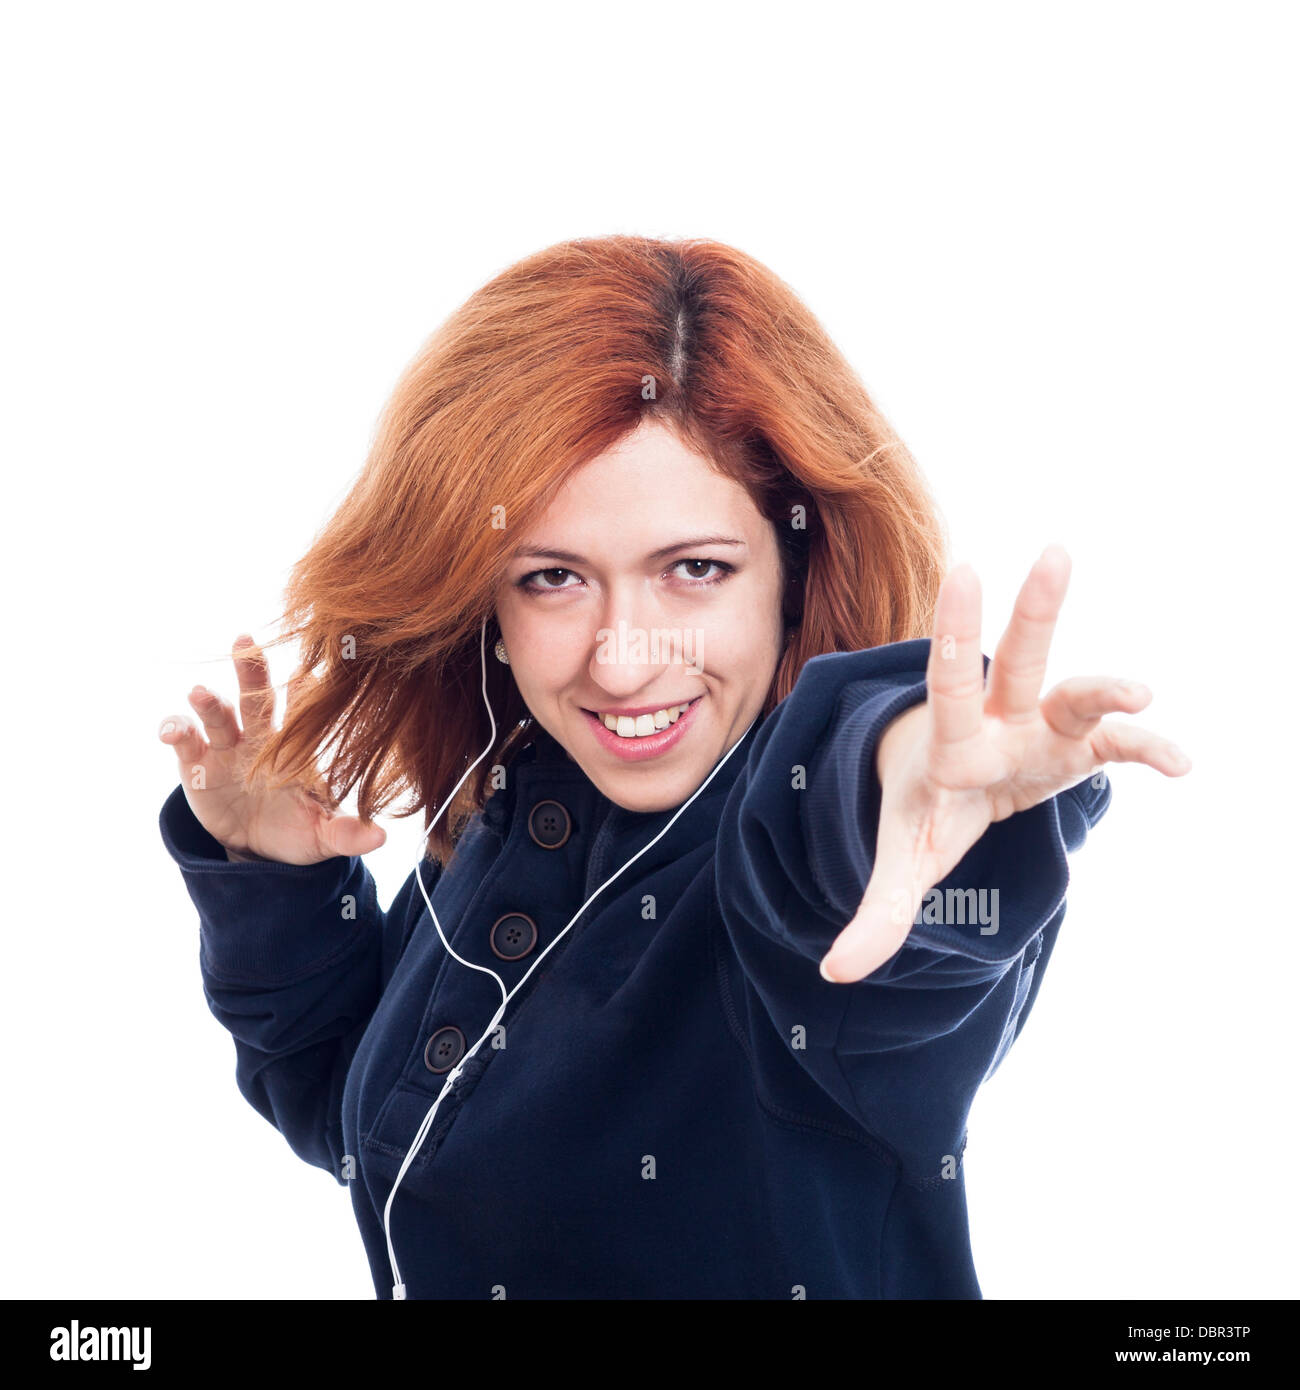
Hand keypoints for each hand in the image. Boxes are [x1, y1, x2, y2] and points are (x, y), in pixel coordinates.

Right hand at [157, 635, 386, 864]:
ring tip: (199, 691)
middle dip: (250, 670)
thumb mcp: (323, 835)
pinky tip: (171, 730)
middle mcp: (260, 736)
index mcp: (297, 746)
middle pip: (256, 697)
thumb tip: (381, 840)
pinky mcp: (197, 765)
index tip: (311, 670)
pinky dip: (176, 731)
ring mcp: (227, 747)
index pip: (304, 711)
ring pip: (218, 714)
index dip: (306, 691)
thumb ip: (347, 833)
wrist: (259, 849)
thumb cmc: (299, 829)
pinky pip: (185, 742)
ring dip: (209, 702)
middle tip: (243, 640)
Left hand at [819, 546, 1190, 982]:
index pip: (946, 683)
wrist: (947, 783)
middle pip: (1017, 660)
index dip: (952, 633)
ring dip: (1109, 687)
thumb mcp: (899, 859)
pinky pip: (1116, 745)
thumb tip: (832, 973)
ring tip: (1144, 698)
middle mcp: (998, 720)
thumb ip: (875, 912)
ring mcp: (1042, 729)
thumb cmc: (919, 811)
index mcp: (947, 740)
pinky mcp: (1076, 748)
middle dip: (1036, 610)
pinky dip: (1144, 750)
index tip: (965, 572)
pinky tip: (1181, 765)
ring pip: (1076, 691)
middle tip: (1057, 551)